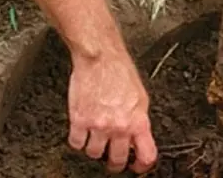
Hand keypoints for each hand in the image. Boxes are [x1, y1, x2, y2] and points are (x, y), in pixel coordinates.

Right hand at [67, 48, 157, 173]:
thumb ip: (138, 120)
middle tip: (112, 157)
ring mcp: (98, 125)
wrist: (99, 57)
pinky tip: (81, 132)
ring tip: (95, 138)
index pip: (146, 156)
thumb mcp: (140, 97)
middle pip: (117, 160)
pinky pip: (76, 143)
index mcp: (138, 121)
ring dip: (94, 149)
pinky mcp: (79, 120)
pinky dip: (77, 140)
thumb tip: (137, 136)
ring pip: (94, 154)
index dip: (141, 166)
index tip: (136, 166)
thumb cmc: (119, 70)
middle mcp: (119, 127)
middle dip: (115, 162)